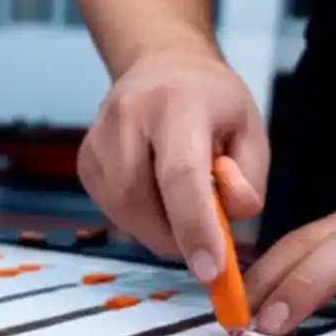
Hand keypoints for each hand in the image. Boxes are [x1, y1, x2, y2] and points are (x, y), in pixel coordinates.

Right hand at [77, 51, 269, 282]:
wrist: (160, 65)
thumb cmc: (211, 101)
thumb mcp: (250, 129)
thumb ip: (249, 177)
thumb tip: (230, 217)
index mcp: (177, 104)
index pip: (180, 174)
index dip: (195, 226)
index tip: (210, 270)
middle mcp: (127, 116)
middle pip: (140, 200)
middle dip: (174, 235)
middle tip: (202, 239)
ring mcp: (97, 138)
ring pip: (122, 211)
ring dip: (157, 227)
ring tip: (181, 205)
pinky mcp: (84, 160)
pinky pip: (111, 208)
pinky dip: (139, 217)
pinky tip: (156, 195)